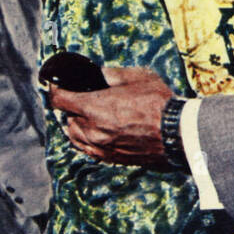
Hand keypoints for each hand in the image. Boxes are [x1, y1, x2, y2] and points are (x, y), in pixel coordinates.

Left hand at [48, 67, 174, 166]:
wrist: (177, 133)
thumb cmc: (159, 103)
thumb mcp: (136, 77)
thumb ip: (111, 74)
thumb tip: (96, 74)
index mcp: (94, 107)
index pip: (59, 100)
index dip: (56, 89)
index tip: (58, 85)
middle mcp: (93, 130)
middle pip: (67, 119)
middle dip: (72, 107)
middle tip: (81, 98)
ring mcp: (101, 147)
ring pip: (75, 137)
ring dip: (77, 125)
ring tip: (87, 116)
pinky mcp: (111, 159)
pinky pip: (88, 150)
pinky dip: (86, 140)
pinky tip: (96, 132)